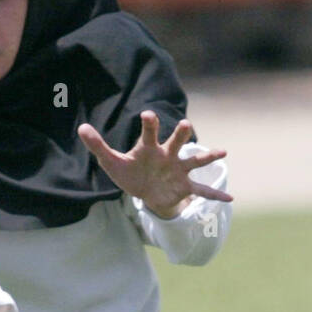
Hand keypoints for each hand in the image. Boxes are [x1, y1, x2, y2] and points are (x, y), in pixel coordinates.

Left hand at [78, 110, 232, 218]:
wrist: (144, 192)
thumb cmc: (129, 173)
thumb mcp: (111, 162)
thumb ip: (98, 145)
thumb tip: (82, 127)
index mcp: (150, 148)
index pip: (149, 133)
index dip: (149, 123)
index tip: (148, 114)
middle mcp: (168, 155)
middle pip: (176, 141)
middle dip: (181, 134)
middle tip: (185, 125)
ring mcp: (178, 170)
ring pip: (194, 161)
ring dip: (208, 157)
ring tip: (223, 152)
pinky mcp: (184, 186)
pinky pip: (202, 190)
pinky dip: (215, 194)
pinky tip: (230, 197)